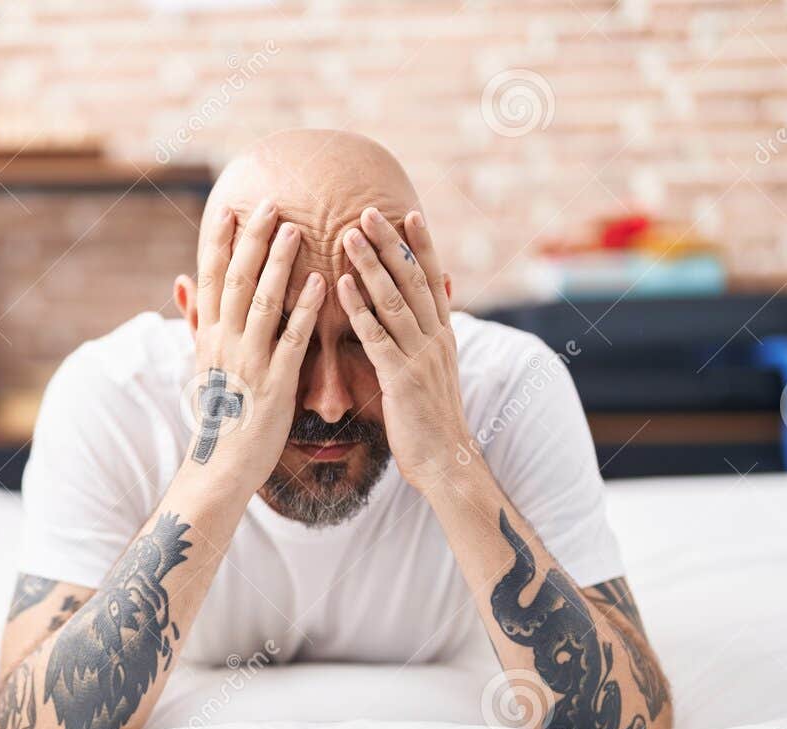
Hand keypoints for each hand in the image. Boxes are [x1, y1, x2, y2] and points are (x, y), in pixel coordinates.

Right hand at [188, 197, 326, 493]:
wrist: (223, 464)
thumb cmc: (220, 411)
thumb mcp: (202, 362)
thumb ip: (196, 318)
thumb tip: (181, 279)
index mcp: (208, 336)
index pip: (210, 279)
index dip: (218, 242)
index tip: (229, 208)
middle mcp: (224, 343)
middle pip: (236, 282)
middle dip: (251, 240)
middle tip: (269, 203)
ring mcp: (249, 363)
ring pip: (263, 303)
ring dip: (279, 264)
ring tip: (295, 229)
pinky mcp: (275, 384)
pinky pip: (292, 340)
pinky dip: (307, 309)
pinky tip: (322, 282)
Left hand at [337, 208, 471, 493]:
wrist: (445, 461)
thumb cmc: (430, 419)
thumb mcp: (435, 371)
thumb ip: (429, 337)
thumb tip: (433, 308)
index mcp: (443, 334)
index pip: (432, 279)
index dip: (421, 246)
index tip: (407, 213)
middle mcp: (436, 338)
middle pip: (413, 280)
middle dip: (391, 244)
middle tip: (368, 211)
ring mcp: (421, 356)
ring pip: (395, 300)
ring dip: (371, 266)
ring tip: (349, 235)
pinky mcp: (402, 378)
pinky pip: (378, 335)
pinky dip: (359, 308)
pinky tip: (341, 286)